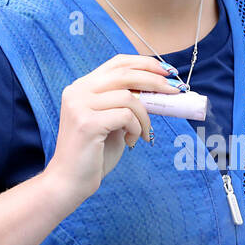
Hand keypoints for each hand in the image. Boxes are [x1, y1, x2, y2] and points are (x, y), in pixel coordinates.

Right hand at [45, 53, 183, 200]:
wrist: (70, 181)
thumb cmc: (94, 154)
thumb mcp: (112, 121)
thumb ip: (126, 103)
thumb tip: (158, 90)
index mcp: (82, 87)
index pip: (117, 62)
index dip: (144, 63)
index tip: (167, 71)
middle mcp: (78, 91)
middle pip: (125, 74)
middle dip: (155, 81)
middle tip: (174, 92)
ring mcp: (80, 105)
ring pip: (128, 97)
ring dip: (145, 116)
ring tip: (144, 133)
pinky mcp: (87, 122)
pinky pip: (126, 116)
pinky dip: (136, 128)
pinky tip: (131, 141)